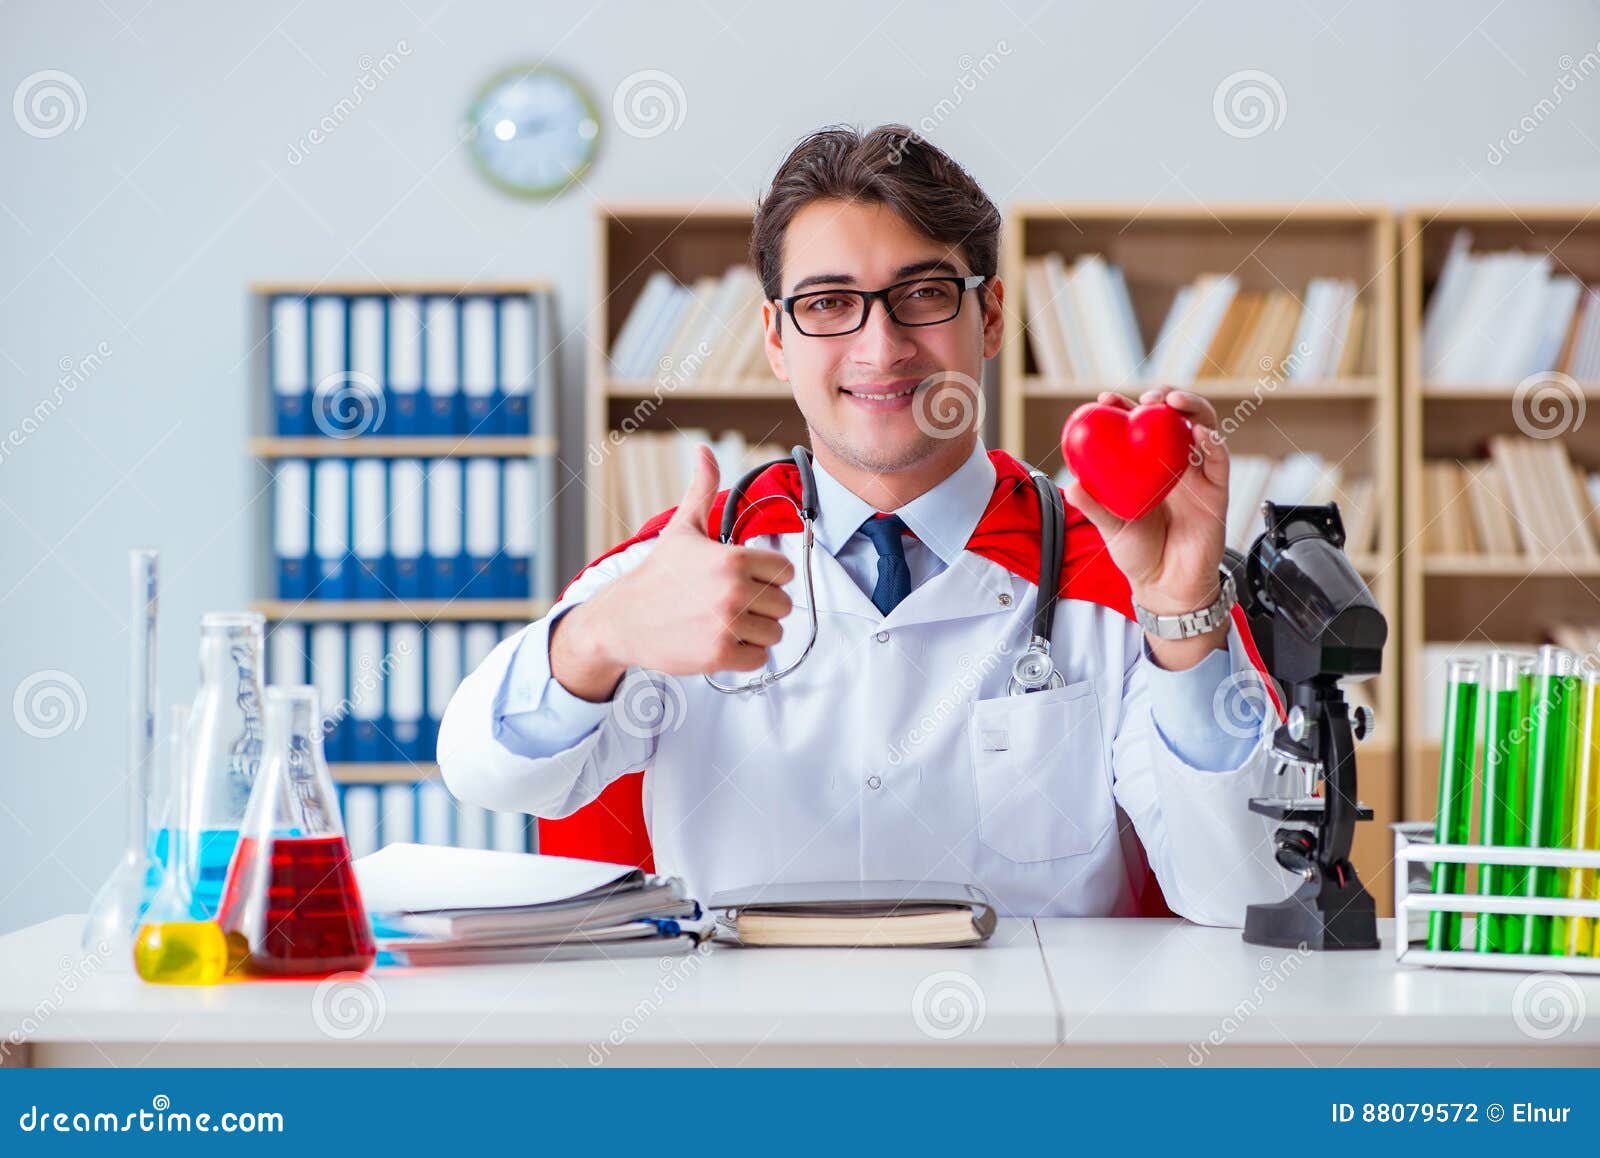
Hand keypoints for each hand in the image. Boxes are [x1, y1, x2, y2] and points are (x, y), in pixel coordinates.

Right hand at [550, 445, 796, 699]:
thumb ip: (702, 489)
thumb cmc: (658, 574)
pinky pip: (759, 659)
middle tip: (732, 604)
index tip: (748, 580)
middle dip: (763, 606)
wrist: (622, 619)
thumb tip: (705, 451)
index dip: (769, 577)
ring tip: (725, 622)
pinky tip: (721, 641)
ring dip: (755, 632)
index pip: (786, 572)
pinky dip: (745, 655)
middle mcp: (733, 591)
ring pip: (774, 634)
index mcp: (733, 558)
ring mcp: (727, 625)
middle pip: (783, 605)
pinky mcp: (719, 656)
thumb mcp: (683, 528)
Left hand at [1063, 387, 1228, 668]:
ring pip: (1202, 428)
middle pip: (1174, 418)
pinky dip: (1212, 443)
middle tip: (1150, 397)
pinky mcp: (1217, 491)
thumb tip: (1072, 485)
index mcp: (1145, 466)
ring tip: (1174, 402)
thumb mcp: (1110, 528)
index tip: (1106, 398)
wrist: (1167, 586)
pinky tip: (1199, 434)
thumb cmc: (1139, 553)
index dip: (1123, 407)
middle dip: (1164, 397)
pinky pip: (1219, 462)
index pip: (1136, 427)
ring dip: (1191, 409)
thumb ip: (1094, 507)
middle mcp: (1172, 464)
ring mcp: (1196, 475)